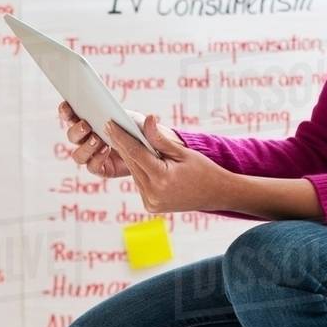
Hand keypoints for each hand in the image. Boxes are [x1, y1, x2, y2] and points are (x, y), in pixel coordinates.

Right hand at [58, 101, 183, 178]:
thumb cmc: (143, 132)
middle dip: (76, 130)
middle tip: (87, 125)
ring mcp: (93, 155)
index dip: (66, 111)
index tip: (67, 105)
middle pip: (71, 136)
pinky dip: (97, 159)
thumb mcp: (143, 123)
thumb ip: (142, 122)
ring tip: (98, 139)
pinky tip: (106, 150)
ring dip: (85, 147)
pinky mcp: (102, 169)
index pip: (71, 115)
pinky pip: (92, 166)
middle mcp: (88, 138)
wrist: (151, 156)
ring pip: (78, 154)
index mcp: (91, 121)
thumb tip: (151, 118)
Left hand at [105, 113, 231, 214]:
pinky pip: (140, 183)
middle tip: (112, 127)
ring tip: (123, 139)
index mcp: (162, 178)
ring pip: (134, 174)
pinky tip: (138, 159)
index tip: (110, 123)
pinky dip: (140, 171)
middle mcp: (153, 193)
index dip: (121, 136)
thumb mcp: (182, 152)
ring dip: (130, 158)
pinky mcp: (151, 206)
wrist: (216, 194)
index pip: (135, 152)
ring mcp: (151, 202)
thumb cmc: (203, 170)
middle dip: (123, 145)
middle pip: (132, 163)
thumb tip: (146, 120)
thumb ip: (160, 139)